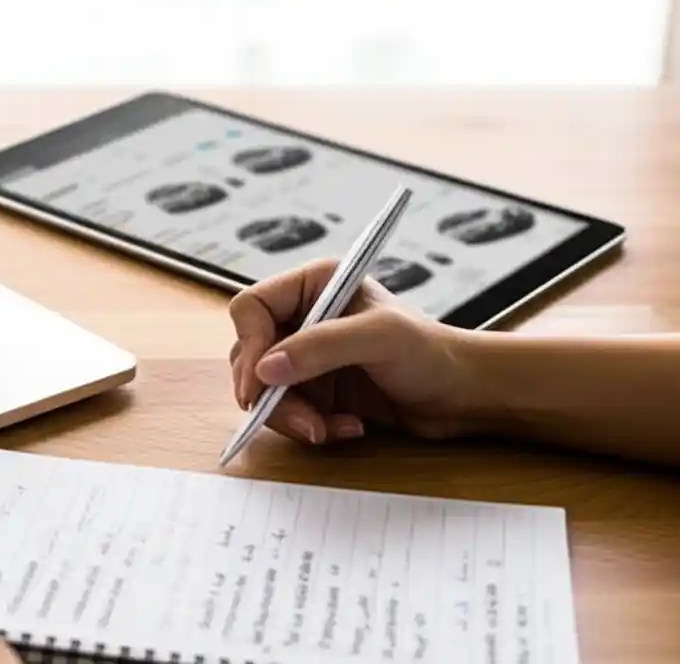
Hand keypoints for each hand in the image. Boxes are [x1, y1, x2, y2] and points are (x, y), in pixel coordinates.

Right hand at [228, 259, 484, 446]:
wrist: (464, 396)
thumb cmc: (432, 352)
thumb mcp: (378, 339)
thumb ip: (320, 347)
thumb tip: (265, 369)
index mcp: (313, 285)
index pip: (251, 309)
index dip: (251, 346)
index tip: (262, 382)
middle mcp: (302, 317)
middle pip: (250, 355)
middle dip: (273, 394)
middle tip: (305, 421)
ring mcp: (306, 356)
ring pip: (264, 390)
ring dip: (292, 417)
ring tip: (329, 429)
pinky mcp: (314, 390)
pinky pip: (287, 412)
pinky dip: (311, 426)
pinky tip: (349, 427)